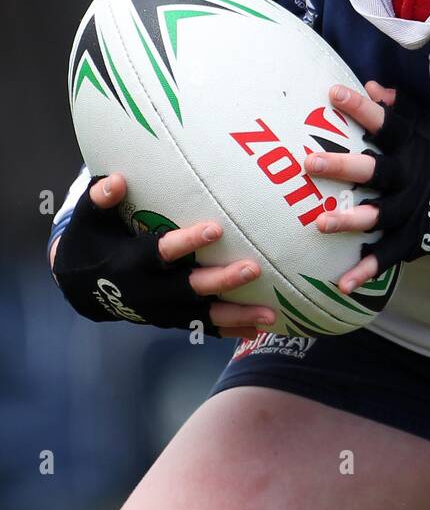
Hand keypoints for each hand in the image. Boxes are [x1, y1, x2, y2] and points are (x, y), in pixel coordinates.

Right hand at [52, 174, 275, 338]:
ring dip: (236, 315)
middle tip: (253, 269)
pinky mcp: (169, 320)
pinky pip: (202, 327)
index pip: (161, 253)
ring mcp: (160, 310)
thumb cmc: (90, 242)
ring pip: (201, 315)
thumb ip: (101, 199)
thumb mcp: (89, 219)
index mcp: (129, 263)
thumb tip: (116, 180)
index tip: (216, 229)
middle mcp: (147, 291)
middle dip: (221, 281)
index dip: (186, 242)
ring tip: (270, 315)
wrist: (79, 288)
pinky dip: (229, 329)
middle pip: (189, 288)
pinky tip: (258, 328)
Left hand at [303, 82, 429, 290]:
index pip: (386, 124)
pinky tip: (342, 283)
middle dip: (344, 167)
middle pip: (376, 171)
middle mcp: (411, 178)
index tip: (333, 93)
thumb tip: (372, 87)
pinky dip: (367, 270)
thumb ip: (401, 110)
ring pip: (378, 216)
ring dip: (349, 220)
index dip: (362, 109)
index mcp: (413, 147)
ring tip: (320, 223)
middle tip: (310, 162)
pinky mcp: (413, 240)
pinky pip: (388, 256)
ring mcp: (412, 211)